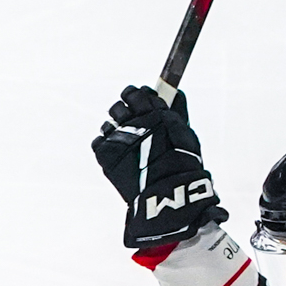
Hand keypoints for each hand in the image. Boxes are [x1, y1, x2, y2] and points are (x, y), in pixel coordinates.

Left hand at [92, 85, 221, 248]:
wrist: (166, 194)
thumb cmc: (181, 164)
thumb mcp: (185, 133)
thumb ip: (177, 111)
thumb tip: (175, 92)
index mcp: (152, 113)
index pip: (136, 93)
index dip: (138, 97)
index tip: (141, 103)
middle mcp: (132, 121)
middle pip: (118, 106)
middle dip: (125, 112)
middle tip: (132, 123)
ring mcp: (116, 137)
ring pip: (108, 123)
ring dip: (116, 130)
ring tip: (127, 144)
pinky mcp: (105, 153)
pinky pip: (100, 141)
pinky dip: (108, 146)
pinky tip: (120, 155)